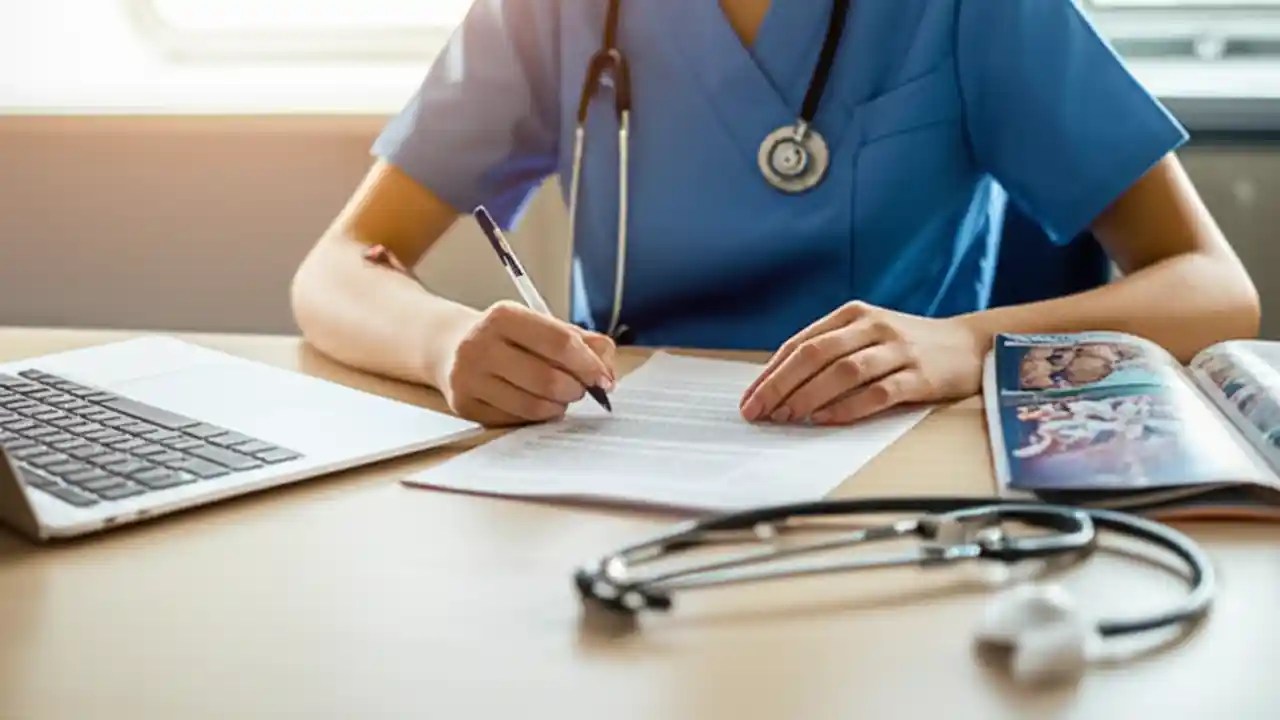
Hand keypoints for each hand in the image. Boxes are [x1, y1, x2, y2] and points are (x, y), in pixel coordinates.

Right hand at [436, 301, 616, 425]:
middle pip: (549, 379)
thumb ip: (580, 341)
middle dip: (576, 389)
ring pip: (533, 405)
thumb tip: (607, 370)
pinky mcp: (464, 404)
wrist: (448, 345)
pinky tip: (536, 404)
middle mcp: (480, 345)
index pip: (560, 343)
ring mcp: (468, 377)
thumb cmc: (506, 337)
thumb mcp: (539, 325)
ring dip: (559, 406)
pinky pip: (515, 419)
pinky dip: (536, 416)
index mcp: (503, 316)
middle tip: (581, 389)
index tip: (605, 378)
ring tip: (561, 397)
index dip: (590, 364)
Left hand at [739, 302, 984, 425]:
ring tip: (787, 417)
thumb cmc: (905, 346)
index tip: (750, 399)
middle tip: (759, 412)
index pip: (801, 343)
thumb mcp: (865, 336)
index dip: (771, 373)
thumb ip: (828, 352)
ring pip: (843, 372)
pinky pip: (878, 392)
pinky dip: (848, 407)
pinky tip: (825, 420)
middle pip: (816, 355)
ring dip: (809, 397)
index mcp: (852, 315)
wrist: (970, 345)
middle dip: (781, 386)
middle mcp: (872, 327)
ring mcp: (898, 350)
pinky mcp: (920, 375)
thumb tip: (779, 387)